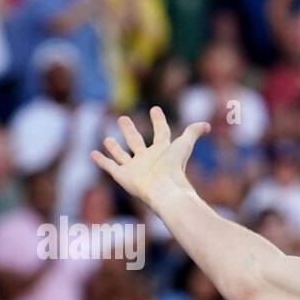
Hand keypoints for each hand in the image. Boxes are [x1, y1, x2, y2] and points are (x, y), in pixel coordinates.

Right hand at [91, 107, 209, 207]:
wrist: (164, 189)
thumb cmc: (174, 167)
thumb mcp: (184, 145)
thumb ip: (193, 132)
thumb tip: (206, 124)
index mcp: (162, 151)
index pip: (161, 133)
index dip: (159, 122)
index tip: (155, 109)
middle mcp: (147, 159)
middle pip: (136, 142)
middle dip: (129, 131)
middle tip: (122, 118)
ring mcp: (134, 168)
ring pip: (122, 155)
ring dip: (114, 147)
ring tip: (106, 138)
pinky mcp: (122, 176)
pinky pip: (109, 166)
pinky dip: (101, 160)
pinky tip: (92, 153)